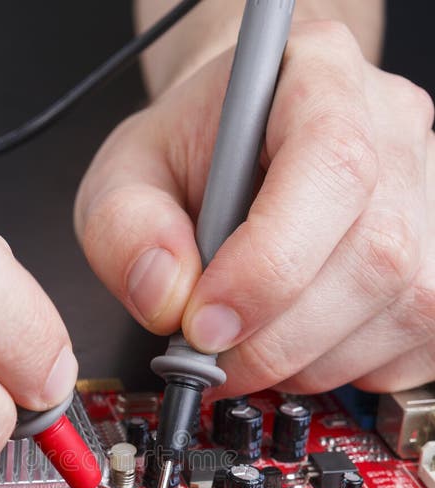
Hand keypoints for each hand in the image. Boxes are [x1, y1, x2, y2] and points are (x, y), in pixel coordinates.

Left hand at [76, 21, 434, 400]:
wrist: (242, 148)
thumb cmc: (195, 154)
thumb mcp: (127, 176)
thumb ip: (125, 230)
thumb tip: (166, 298)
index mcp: (316, 77)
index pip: (331, 166)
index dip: (269, 265)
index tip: (204, 324)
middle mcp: (393, 129)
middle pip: (376, 254)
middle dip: (278, 339)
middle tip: (213, 359)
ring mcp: (431, 196)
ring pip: (403, 308)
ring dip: (309, 361)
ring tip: (252, 344)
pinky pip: (418, 342)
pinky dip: (348, 368)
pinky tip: (302, 342)